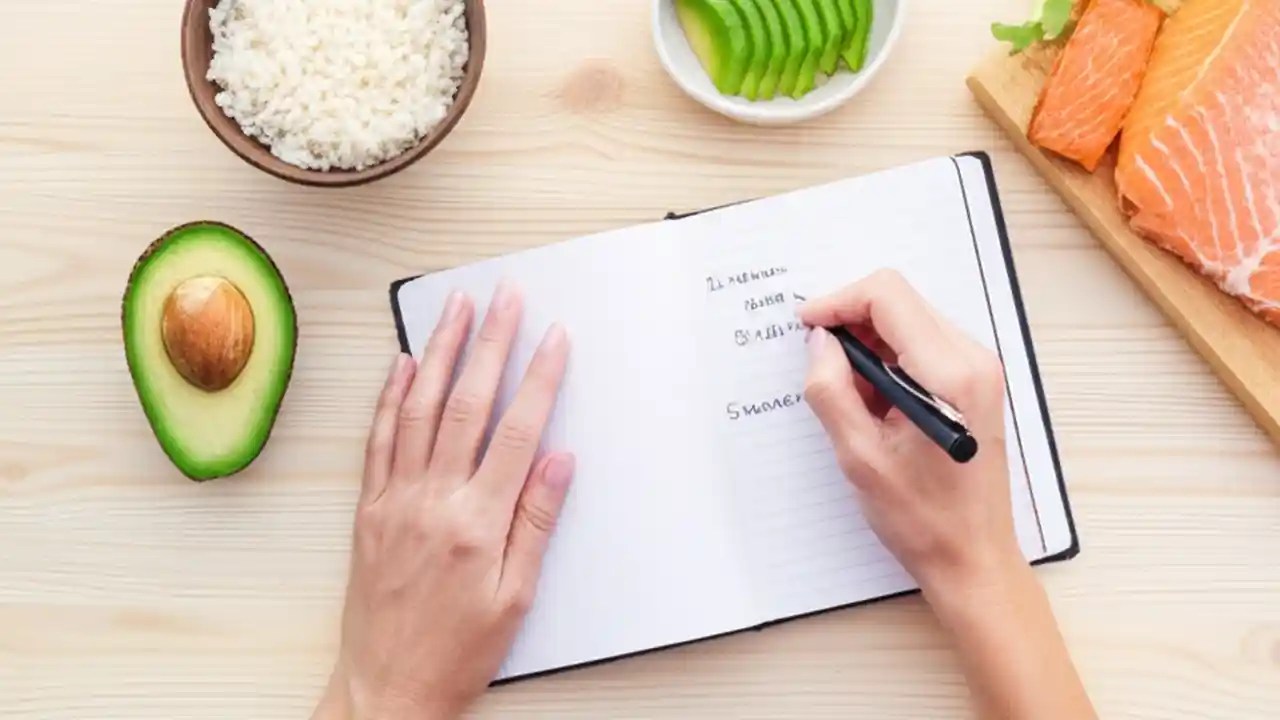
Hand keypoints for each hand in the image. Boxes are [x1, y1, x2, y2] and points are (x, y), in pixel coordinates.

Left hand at [314, 283, 574, 719]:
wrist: (388, 689)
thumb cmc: (458, 652)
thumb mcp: (516, 597)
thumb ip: (537, 521)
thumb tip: (560, 459)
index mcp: (478, 522)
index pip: (517, 431)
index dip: (539, 378)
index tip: (554, 337)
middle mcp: (433, 500)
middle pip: (467, 403)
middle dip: (491, 343)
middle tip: (505, 296)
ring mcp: (395, 500)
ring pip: (418, 408)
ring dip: (440, 351)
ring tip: (455, 307)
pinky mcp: (369, 509)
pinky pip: (378, 439)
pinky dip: (389, 396)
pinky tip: (401, 362)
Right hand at [801, 270, 1094, 719]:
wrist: (973, 558)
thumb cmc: (924, 520)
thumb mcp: (860, 457)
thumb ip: (832, 391)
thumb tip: (818, 343)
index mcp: (951, 375)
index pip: (888, 296)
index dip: (837, 303)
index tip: (805, 328)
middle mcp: (973, 361)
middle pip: (898, 301)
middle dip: (850, 322)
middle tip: (819, 365)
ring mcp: (978, 370)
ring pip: (907, 320)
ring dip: (868, 344)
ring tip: (850, 398)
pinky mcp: (974, 383)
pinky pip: (920, 345)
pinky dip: (887, 360)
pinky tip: (873, 404)